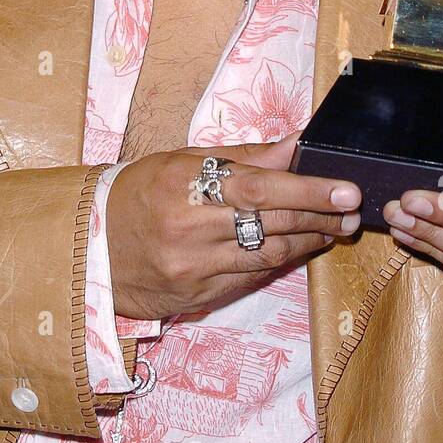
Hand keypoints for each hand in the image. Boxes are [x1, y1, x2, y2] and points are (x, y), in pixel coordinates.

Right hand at [105, 131, 360, 320]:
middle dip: (320, 217)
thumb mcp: (181, 161)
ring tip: (335, 227)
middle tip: (352, 208)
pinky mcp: (197, 297)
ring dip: (309, 241)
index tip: (345, 189)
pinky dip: (280, 261)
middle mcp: (189, 230)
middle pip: (272, 224)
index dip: (308, 190)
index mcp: (184, 186)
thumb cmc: (138, 194)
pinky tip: (300, 247)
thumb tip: (295, 145)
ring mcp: (193, 270)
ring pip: (268, 255)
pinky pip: (251, 277)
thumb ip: (244, 157)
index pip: (260, 189)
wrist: (91, 248)